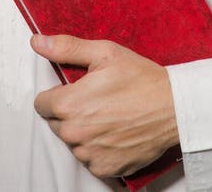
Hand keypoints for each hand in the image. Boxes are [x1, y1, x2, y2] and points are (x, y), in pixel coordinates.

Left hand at [32, 34, 178, 179]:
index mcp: (69, 104)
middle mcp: (76, 133)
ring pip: (73, 142)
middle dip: (69, 112)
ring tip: (107, 114)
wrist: (173, 107)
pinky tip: (114, 131)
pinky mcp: (106, 168)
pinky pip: (90, 159)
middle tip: (95, 99)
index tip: (73, 90)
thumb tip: (38, 42)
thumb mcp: (103, 53)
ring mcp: (90, 154)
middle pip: (56, 123)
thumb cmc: (140, 78)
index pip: (42, 104)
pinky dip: (98, 148)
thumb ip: (66, 48)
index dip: (56, 94)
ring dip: (83, 131)